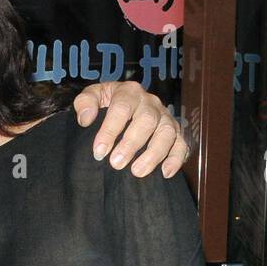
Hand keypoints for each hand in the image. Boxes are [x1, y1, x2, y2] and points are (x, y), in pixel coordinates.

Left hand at [72, 80, 190, 178]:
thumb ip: (85, 102)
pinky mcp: (176, 132)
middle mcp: (150, 103)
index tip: (99, 152)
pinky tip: (165, 173)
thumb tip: (85, 119)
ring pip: (166, 133)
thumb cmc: (107, 103)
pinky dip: (176, 158)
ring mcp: (165, 117)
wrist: (126, 103)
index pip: (121, 108)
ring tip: (137, 172)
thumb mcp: (93, 96)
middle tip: (116, 164)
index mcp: (129, 92)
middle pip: (146, 120)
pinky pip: (181, 143)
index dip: (110, 130)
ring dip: (153, 154)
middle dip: (131, 144)